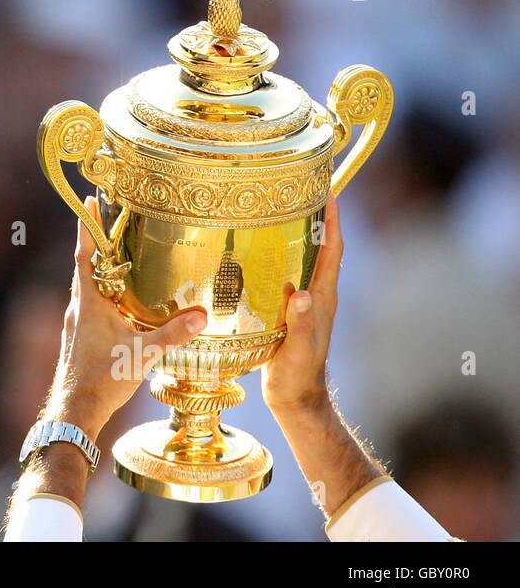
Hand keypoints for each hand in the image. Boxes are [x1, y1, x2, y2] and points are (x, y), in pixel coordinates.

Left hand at [45, 196, 207, 436]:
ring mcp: (75, 323)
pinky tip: (119, 301)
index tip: (89, 203)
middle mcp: (76, 308)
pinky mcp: (78, 337)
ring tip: (119, 256)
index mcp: (87, 304)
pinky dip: (102, 293)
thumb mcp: (142, 355)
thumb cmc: (102, 380)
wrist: (75, 410)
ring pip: (87, 287)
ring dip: (100, 270)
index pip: (85, 255)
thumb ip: (172, 334)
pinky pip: (89, 304)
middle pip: (85, 267)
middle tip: (111, 221)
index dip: (87, 228)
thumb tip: (202, 315)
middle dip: (97, 243)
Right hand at [261, 194, 341, 417]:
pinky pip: (284, 273)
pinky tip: (255, 250)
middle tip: (298, 189)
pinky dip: (276, 256)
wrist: (293, 397)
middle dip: (313, 217)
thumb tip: (301, 295)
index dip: (333, 221)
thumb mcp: (297, 351)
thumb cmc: (296, 376)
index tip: (329, 191)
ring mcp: (302, 302)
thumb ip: (301, 324)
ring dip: (294, 234)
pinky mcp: (286, 310)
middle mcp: (315, 294)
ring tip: (275, 210)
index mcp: (322, 298)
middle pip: (319, 247)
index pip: (332, 251)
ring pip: (301, 259)